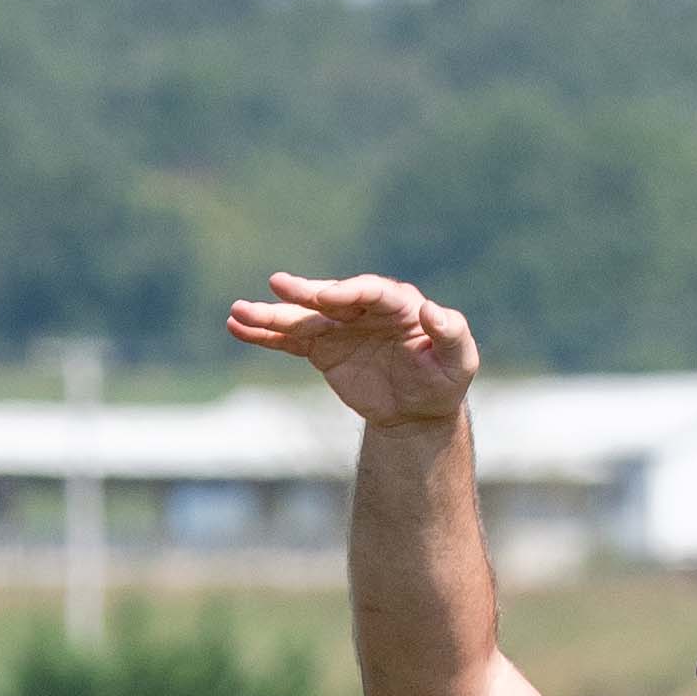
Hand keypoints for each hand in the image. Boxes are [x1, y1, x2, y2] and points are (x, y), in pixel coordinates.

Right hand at [226, 271, 481, 427]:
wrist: (419, 409)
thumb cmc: (444, 380)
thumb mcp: (459, 361)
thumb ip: (451, 332)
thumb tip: (431, 309)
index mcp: (398, 305)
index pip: (370, 291)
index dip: (348, 292)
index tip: (325, 297)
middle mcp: (363, 309)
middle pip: (330, 298)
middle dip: (304, 293)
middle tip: (279, 285)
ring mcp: (339, 328)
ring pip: (302, 318)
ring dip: (271, 315)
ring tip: (238, 311)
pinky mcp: (322, 349)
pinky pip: (289, 341)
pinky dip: (265, 336)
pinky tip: (237, 328)